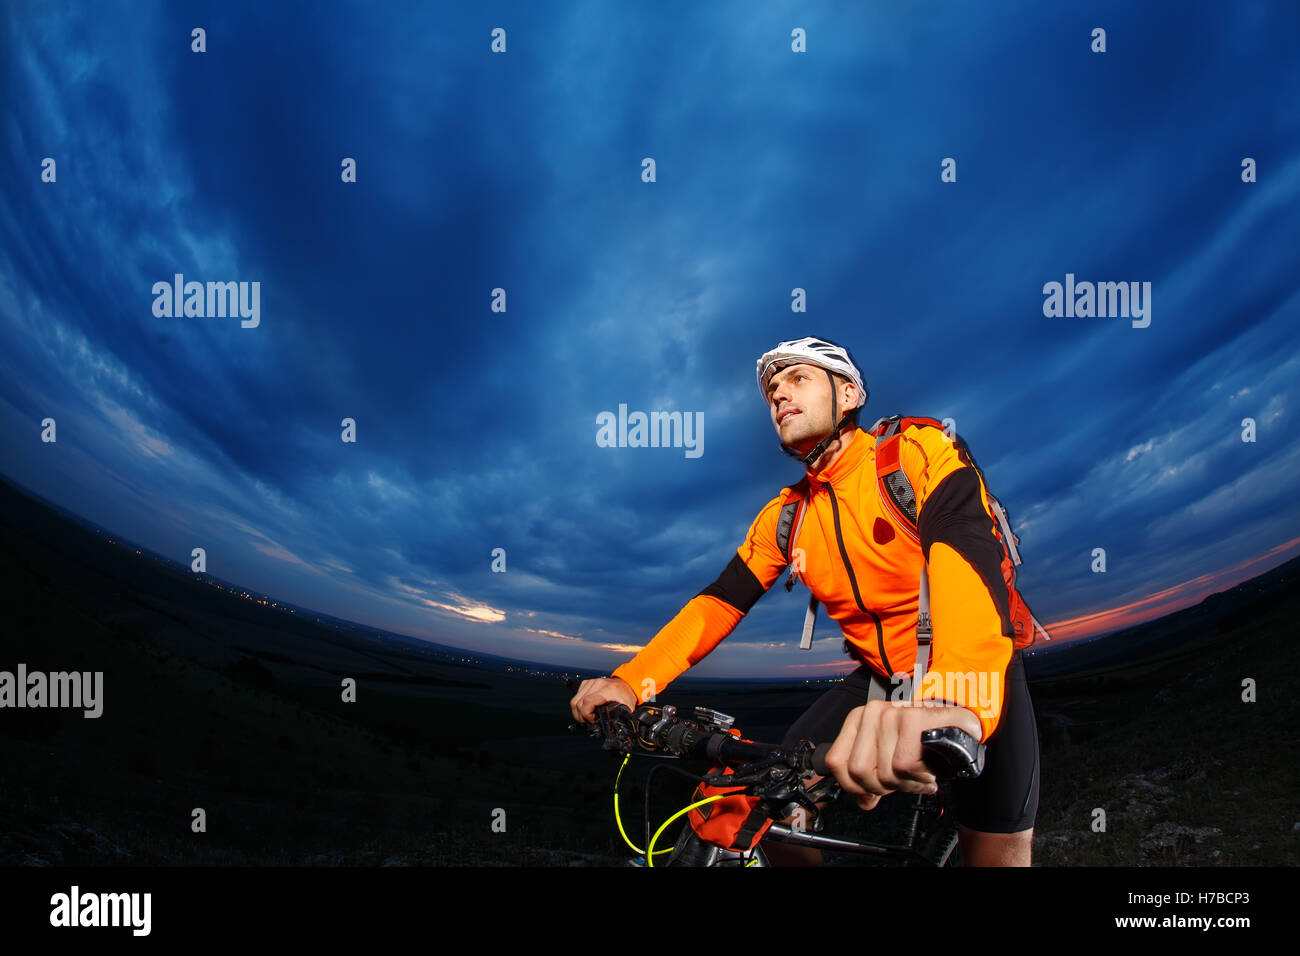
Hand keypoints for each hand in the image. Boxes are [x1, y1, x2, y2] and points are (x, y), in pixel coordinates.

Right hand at [569, 676, 637, 723]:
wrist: (626, 685)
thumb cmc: (626, 697)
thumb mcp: (627, 709)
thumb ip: (620, 719)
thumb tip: (614, 731)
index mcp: (607, 690)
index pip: (587, 702)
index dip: (587, 715)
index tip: (593, 721)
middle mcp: (597, 684)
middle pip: (578, 703)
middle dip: (582, 717)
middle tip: (591, 722)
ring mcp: (591, 682)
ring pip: (575, 700)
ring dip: (578, 712)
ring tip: (588, 717)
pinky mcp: (587, 683)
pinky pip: (576, 696)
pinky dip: (578, 705)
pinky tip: (586, 709)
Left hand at [821, 700, 981, 810]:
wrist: (961, 727)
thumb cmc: (926, 742)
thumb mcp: (891, 759)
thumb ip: (872, 778)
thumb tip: (863, 800)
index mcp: (859, 719)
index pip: (836, 762)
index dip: (854, 785)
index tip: (873, 790)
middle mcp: (872, 712)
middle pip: (858, 771)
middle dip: (883, 787)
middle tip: (903, 782)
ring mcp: (891, 713)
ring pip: (883, 772)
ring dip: (905, 784)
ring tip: (918, 775)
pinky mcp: (912, 719)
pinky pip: (903, 765)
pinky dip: (918, 777)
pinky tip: (927, 772)